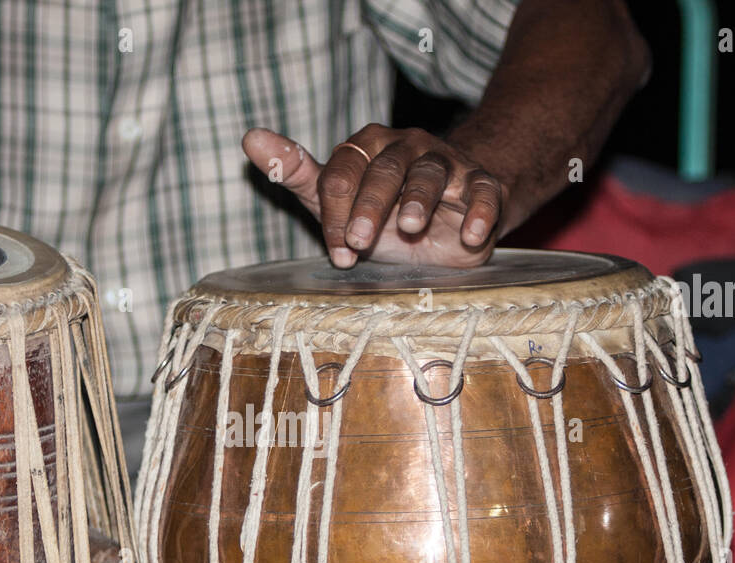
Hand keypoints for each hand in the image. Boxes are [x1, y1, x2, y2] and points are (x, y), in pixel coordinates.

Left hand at [243, 124, 504, 268]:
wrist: (442, 222)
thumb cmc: (379, 210)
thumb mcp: (333, 196)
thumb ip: (296, 172)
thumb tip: (250, 138)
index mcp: (367, 146)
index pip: (344, 172)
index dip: (336, 212)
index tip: (338, 252)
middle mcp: (407, 147)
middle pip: (386, 170)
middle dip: (371, 206)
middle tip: (359, 242)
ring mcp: (446, 164)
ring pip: (431, 173)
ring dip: (420, 201)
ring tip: (410, 228)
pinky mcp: (481, 185)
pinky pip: (483, 191)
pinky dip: (479, 211)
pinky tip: (470, 234)